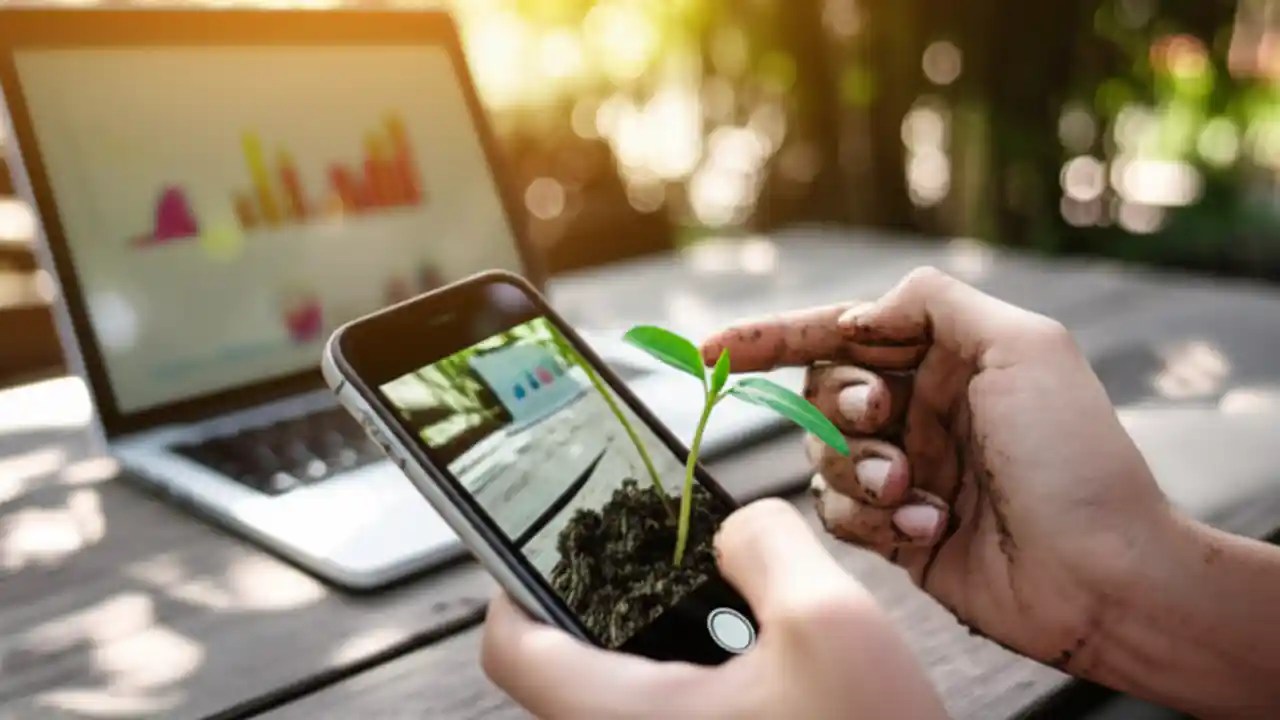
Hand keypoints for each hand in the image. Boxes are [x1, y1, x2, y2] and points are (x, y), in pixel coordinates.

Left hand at [482, 499, 945, 719]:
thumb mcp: (830, 621)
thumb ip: (767, 544)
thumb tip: (736, 529)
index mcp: (624, 717)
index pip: (509, 649)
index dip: (513, 583)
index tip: (554, 542)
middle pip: (567, 666)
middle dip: (612, 600)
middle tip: (664, 560)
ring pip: (627, 695)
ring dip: (664, 642)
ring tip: (726, 608)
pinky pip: (673, 718)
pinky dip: (697, 680)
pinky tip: (758, 661)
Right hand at [700, 267, 1172, 669]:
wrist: (1102, 575)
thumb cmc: (1074, 457)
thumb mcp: (1024, 345)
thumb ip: (933, 301)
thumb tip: (856, 314)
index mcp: (946, 356)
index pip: (839, 332)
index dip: (769, 337)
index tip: (710, 351)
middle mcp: (919, 408)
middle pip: (820, 390)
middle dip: (839, 405)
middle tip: (883, 420)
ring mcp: (905, 470)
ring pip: (821, 456)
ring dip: (858, 470)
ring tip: (912, 492)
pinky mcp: (896, 530)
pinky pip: (838, 514)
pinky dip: (871, 520)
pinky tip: (928, 528)